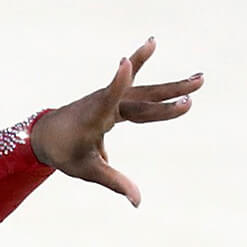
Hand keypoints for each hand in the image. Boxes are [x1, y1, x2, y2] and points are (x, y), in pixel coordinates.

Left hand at [30, 38, 201, 206]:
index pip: (109, 99)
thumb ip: (114, 182)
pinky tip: (151, 44)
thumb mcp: (87, 170)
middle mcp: (104, 103)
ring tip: (200, 78)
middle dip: (170, 93)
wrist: (46, 134)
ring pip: (144, 91)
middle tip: (198, 85)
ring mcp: (111, 98)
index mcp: (94, 118)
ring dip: (171, 87)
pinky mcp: (113, 98)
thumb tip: (138, 202)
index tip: (123, 63)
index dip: (116, 83)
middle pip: (143, 98)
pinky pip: (133, 84)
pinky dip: (140, 64)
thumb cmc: (64, 153)